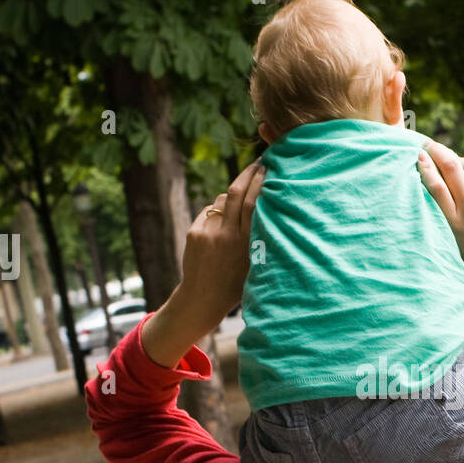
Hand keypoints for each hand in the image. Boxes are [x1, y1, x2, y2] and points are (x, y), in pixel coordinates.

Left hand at [178, 160, 262, 329]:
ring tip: (241, 199)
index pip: (253, 203)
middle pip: (236, 192)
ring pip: (222, 200)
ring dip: (232, 195)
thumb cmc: (236, 284)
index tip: (269, 169)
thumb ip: (259, 237)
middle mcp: (226, 234)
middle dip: (248, 174)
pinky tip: (223, 223)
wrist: (202, 299)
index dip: (260, 183)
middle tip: (258, 163)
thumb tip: (266, 206)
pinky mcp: (194, 232)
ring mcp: (208, 232)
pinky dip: (218, 212)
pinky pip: (209, 212)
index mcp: (246, 243)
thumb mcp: (256, 262)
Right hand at [418, 140, 463, 303]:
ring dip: (458, 162)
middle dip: (436, 150)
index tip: (418, 155)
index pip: (436, 186)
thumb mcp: (456, 245)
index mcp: (455, 223)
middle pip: (451, 166)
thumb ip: (443, 221)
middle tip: (428, 143)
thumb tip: (428, 189)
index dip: (425, 166)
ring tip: (454, 166)